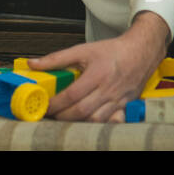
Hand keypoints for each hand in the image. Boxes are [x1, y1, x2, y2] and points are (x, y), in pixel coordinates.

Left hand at [24, 27, 165, 122]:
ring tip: (65, 117)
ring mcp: (118, 101)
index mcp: (97, 74)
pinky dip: (97, 125)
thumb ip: (56, 59)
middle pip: (82, 112)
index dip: (56, 103)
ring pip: (95, 120)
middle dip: (62, 116)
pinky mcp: (125, 107)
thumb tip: (33, 64)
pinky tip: (87, 120)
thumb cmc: (112, 51)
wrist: (140, 52)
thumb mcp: (82, 50)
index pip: (72, 95)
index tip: (44, 105)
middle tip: (50, 114)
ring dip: (78, 122)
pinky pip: (110, 123)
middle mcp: (108, 90)